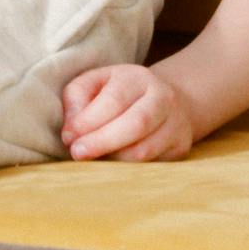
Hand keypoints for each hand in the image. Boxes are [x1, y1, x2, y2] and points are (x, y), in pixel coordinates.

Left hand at [61, 59, 200, 163]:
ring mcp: (176, 124)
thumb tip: (70, 132)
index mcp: (138, 78)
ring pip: (144, 151)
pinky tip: (112, 167)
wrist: (164, 101)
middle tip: (77, 154)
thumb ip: (77, 99)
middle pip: (136, 124)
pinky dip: (127, 171)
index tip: (68, 138)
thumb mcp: (94, 84)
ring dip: (112, 161)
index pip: (115, 99)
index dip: (89, 121)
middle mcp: (163, 98)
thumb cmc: (118, 94)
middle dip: (102, 142)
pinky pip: (151, 166)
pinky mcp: (180, 148)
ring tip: (93, 161)